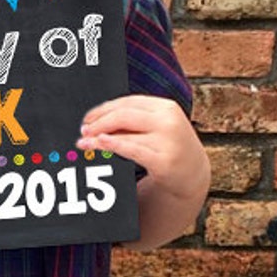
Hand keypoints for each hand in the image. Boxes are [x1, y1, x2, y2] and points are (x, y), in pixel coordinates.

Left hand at [77, 94, 209, 248]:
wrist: (193, 174)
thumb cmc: (169, 147)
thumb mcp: (158, 127)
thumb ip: (134, 120)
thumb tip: (96, 121)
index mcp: (166, 107)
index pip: (128, 102)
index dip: (103, 109)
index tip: (88, 117)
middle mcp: (168, 121)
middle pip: (124, 115)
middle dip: (98, 122)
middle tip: (83, 130)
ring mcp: (168, 141)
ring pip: (125, 133)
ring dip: (99, 137)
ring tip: (84, 142)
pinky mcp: (164, 161)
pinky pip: (132, 150)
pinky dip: (113, 145)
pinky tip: (100, 144)